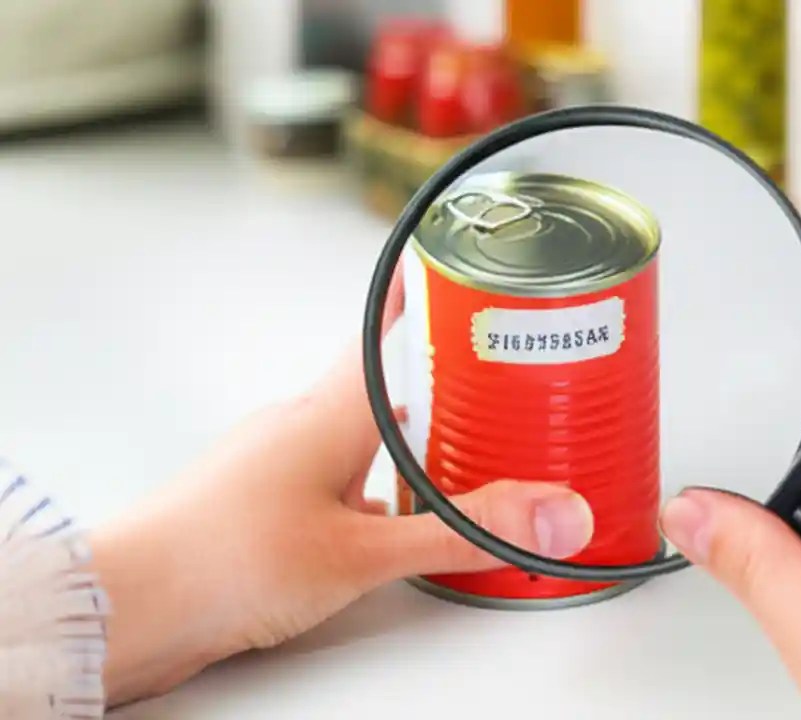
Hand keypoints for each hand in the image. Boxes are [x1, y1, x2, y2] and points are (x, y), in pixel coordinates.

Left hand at [91, 265, 593, 705]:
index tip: (452, 268)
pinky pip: (336, 479)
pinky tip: (392, 526)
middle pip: (383, 386)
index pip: (380, 329)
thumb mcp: (363, 551)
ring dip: (408, 447)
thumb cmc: (223, 561)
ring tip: (462, 465)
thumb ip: (461, 534)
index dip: (418, 296)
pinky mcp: (265, 503)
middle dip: (439, 388)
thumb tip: (548, 513)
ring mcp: (279, 463)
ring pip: (360, 438)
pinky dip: (375, 490)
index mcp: (328, 412)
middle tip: (493, 387)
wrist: (129, 608)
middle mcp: (302, 426)